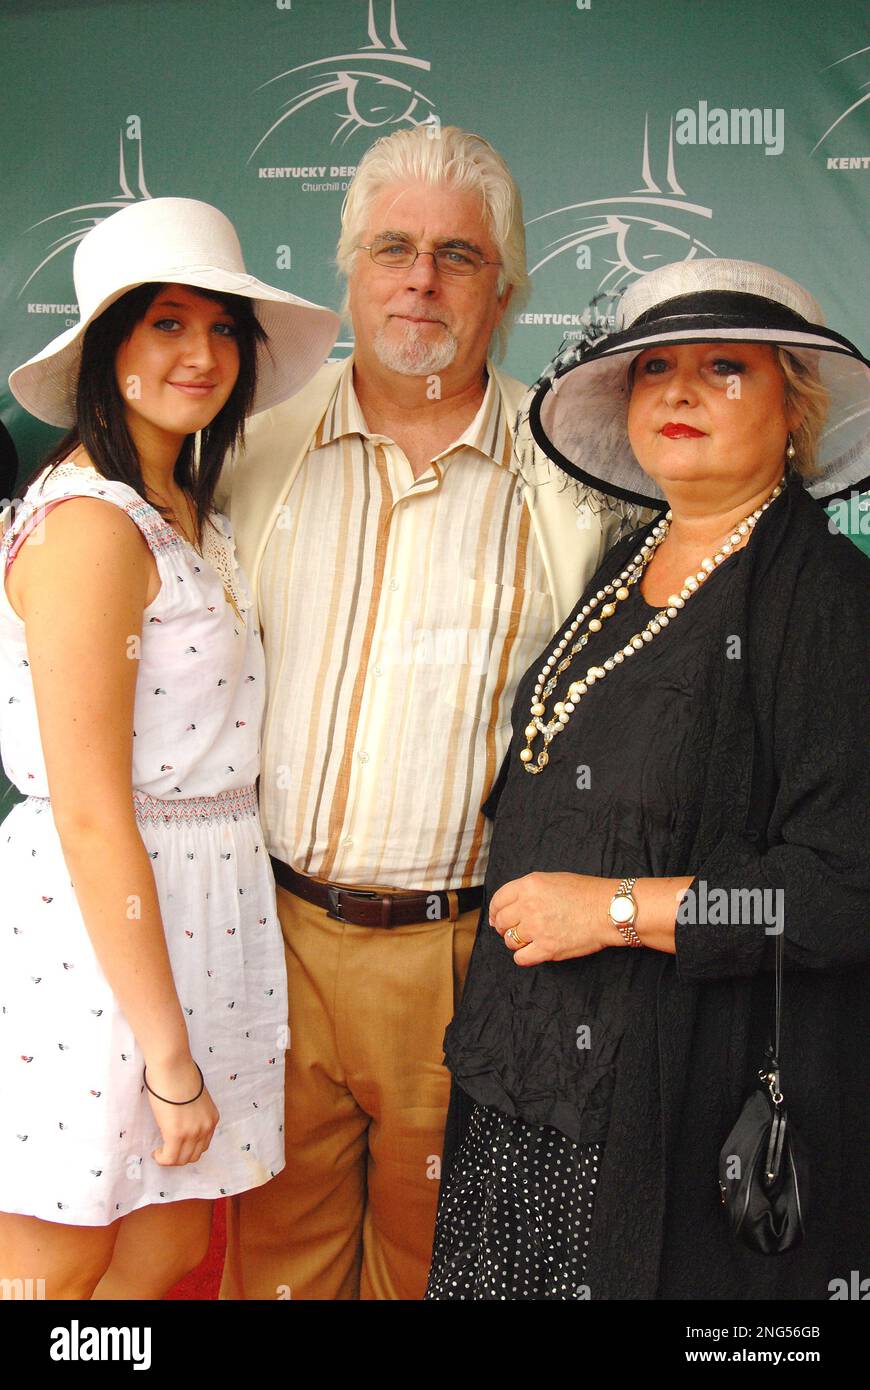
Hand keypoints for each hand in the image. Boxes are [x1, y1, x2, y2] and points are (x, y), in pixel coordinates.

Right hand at [144, 1056, 219, 1166]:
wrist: (173, 1066)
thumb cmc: (179, 1075)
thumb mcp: (194, 1098)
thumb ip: (192, 1113)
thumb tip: (181, 1120)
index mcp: (211, 1118)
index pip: (203, 1145)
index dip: (188, 1149)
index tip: (176, 1146)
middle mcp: (206, 1127)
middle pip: (194, 1155)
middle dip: (179, 1156)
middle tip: (165, 1150)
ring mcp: (192, 1132)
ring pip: (182, 1159)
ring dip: (170, 1158)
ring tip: (160, 1151)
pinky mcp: (176, 1133)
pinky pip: (170, 1158)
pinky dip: (162, 1159)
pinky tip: (156, 1152)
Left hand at [488, 872, 613, 966]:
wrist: (608, 910)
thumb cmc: (585, 893)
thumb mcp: (552, 879)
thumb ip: (527, 891)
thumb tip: (504, 908)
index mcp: (529, 885)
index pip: (498, 900)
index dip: (495, 911)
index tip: (498, 918)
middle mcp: (528, 906)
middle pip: (502, 922)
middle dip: (506, 927)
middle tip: (517, 929)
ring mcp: (536, 928)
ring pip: (510, 941)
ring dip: (517, 942)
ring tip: (531, 939)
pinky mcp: (546, 949)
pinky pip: (521, 958)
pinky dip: (525, 957)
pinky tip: (534, 951)